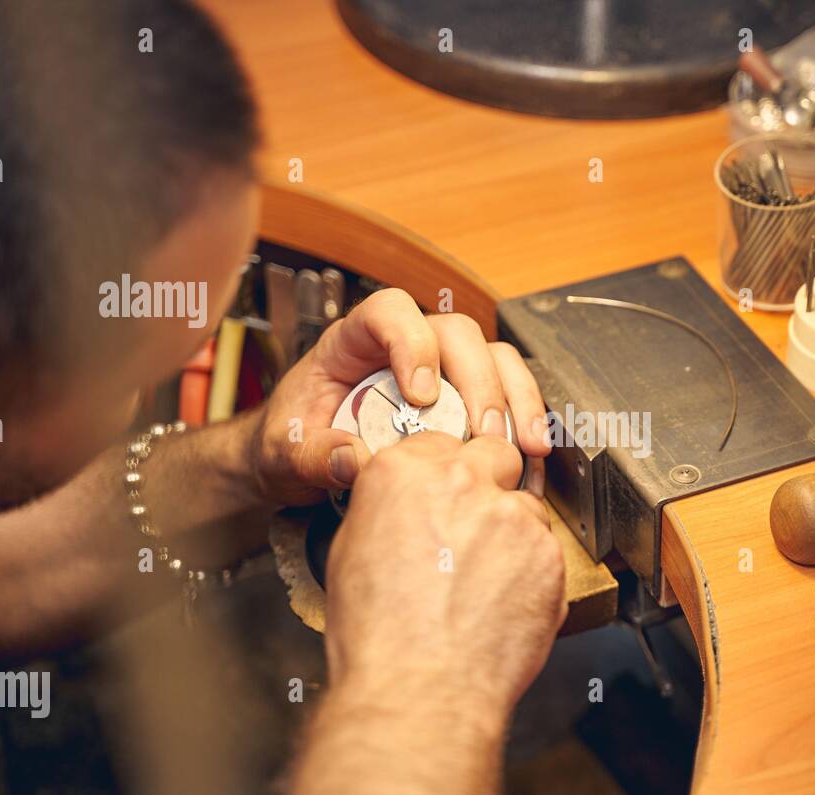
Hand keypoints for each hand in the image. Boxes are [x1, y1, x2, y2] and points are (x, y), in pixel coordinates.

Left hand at [250, 288, 550, 505]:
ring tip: (525, 448)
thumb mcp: (285, 452)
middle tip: (486, 434)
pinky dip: (523, 425)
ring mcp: (442, 371)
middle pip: (457, 334)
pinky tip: (529, 462)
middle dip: (480, 382)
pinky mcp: (465, 401)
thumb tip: (354, 459)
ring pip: (494, 358)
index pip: (390, 312)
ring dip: (517, 400)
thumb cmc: (292, 441)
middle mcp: (406, 347)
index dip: (412, 342)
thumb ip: (313, 455)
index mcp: (354, 342)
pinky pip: (507, 396)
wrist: (300, 463)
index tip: (421, 395)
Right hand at [324, 431, 565, 716]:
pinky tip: (503, 603)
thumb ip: (388, 510)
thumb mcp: (352, 553)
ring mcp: (510, 516)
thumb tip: (405, 508)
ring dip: (513, 532)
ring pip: (526, 506)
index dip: (446, 471)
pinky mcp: (547, 553)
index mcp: (402, 474)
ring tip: (486, 582)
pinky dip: (533, 572)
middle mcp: (461, 482)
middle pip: (494, 454)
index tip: (446, 494)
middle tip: (475, 526)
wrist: (420, 691)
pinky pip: (546, 550)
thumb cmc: (379, 638)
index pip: (439, 442)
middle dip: (490, 481)